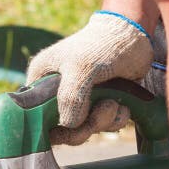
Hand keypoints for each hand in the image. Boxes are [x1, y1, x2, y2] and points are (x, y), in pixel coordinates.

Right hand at [26, 11, 152, 144]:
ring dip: (105, 121)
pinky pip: (105, 125)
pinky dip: (116, 119)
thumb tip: (69, 126)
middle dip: (86, 127)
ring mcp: (80, 101)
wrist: (132, 37)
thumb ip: (70, 97)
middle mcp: (57, 94)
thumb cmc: (100, 47)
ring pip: (87, 129)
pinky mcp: (100, 105)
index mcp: (41, 81)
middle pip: (64, 130)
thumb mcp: (80, 68)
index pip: (35, 118)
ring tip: (115, 102)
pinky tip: (123, 105)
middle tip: (104, 110)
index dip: (54, 129)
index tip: (74, 127)